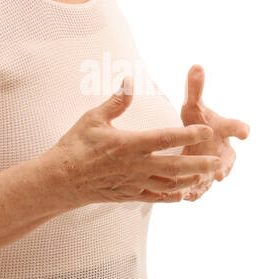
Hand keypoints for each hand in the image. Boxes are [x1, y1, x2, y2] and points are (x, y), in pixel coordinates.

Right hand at [46, 76, 222, 206]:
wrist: (60, 180)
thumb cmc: (75, 146)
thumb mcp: (93, 119)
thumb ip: (117, 102)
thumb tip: (129, 80)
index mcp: (129, 144)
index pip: (165, 138)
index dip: (187, 134)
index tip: (206, 131)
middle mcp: (136, 166)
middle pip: (175, 166)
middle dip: (198, 164)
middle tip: (217, 161)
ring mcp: (134, 183)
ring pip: (169, 184)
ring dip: (189, 180)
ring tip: (205, 175)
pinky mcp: (129, 195)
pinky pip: (155, 197)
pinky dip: (171, 196)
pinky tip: (182, 194)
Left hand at [177, 64, 249, 201]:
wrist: (195, 144)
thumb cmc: (197, 123)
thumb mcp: (194, 106)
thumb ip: (195, 89)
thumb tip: (196, 65)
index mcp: (224, 131)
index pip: (236, 127)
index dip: (241, 130)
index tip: (246, 133)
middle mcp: (223, 151)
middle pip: (229, 159)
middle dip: (225, 166)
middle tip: (222, 174)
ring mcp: (215, 167)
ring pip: (214, 177)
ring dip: (208, 183)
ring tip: (198, 191)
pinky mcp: (203, 181)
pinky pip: (200, 189)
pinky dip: (194, 193)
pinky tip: (185, 198)